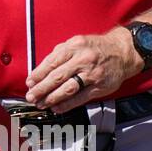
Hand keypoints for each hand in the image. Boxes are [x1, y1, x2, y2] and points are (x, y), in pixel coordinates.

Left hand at [25, 27, 142, 113]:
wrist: (122, 52)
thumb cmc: (94, 48)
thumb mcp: (76, 43)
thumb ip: (59, 55)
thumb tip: (40, 71)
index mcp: (74, 47)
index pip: (51, 62)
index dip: (38, 74)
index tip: (29, 83)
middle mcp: (82, 60)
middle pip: (57, 77)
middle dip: (41, 88)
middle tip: (31, 96)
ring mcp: (92, 74)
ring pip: (68, 89)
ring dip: (52, 98)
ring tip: (41, 104)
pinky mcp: (99, 87)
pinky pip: (80, 98)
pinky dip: (67, 104)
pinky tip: (57, 108)